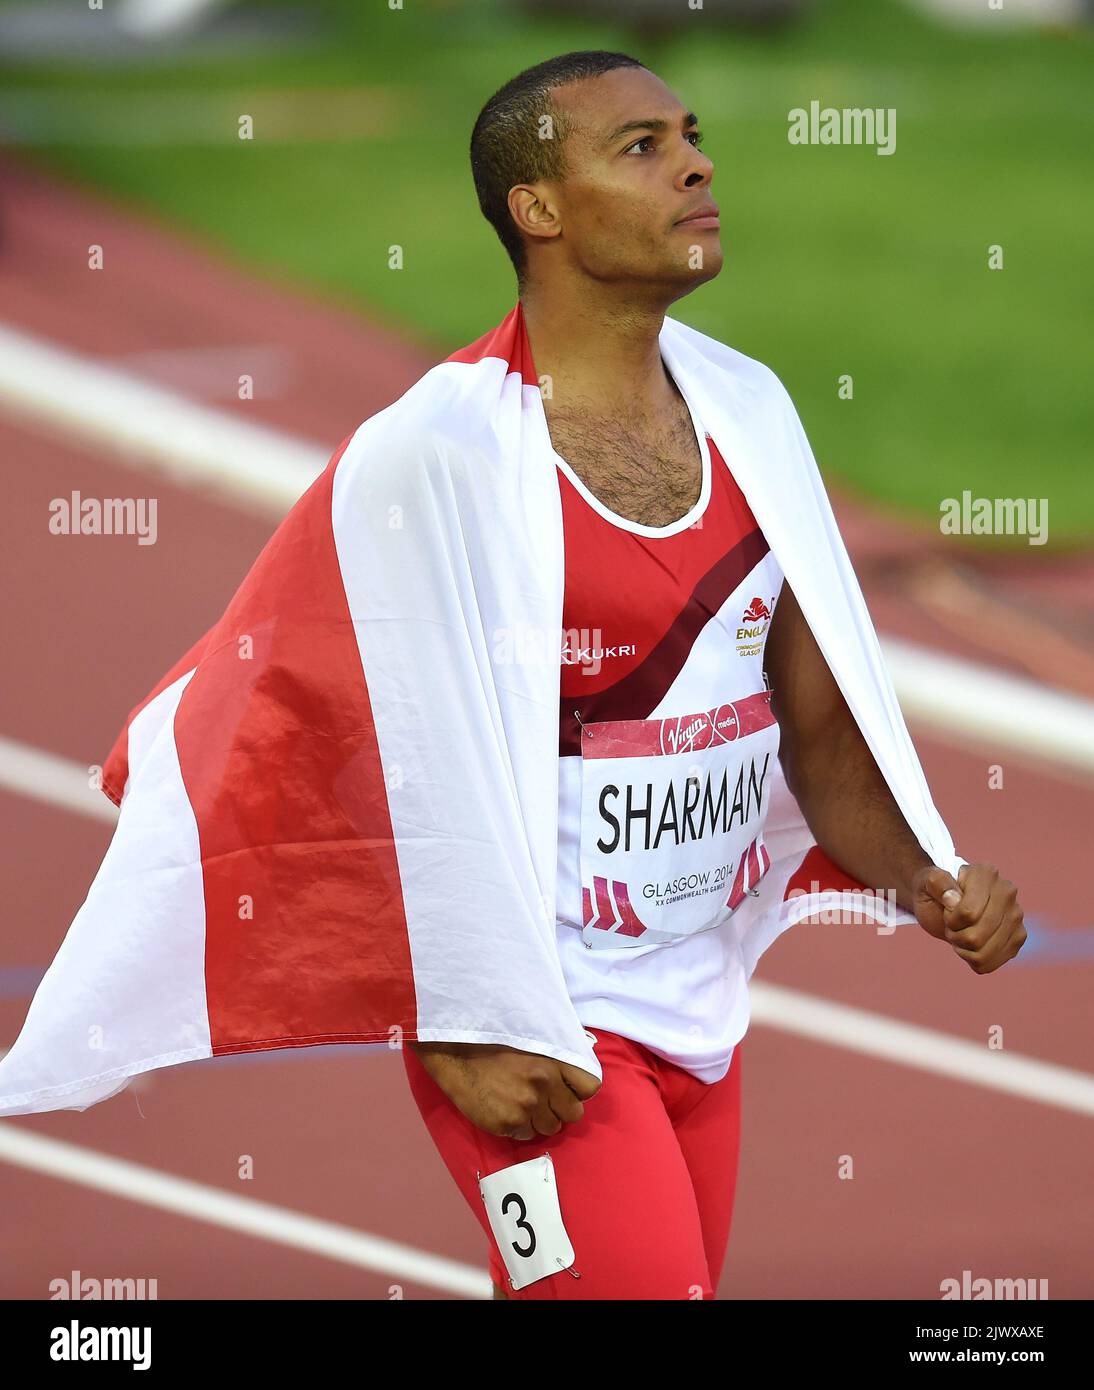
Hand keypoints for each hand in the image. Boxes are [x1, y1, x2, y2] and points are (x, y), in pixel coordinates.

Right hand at [408, 1040, 600, 1139]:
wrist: (456, 1055)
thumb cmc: (494, 1044)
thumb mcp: (532, 1041)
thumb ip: (556, 1059)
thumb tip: (575, 1078)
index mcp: (553, 1062)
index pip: (590, 1087)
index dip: (579, 1090)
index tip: (567, 1089)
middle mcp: (543, 1086)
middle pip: (573, 1114)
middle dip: (560, 1109)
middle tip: (544, 1101)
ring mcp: (525, 1107)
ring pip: (550, 1128)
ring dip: (540, 1120)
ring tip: (522, 1104)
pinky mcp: (507, 1124)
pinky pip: (527, 1135)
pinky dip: (520, 1127)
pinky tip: (507, 1110)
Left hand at [911, 862, 1026, 973]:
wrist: (944, 904)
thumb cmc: (935, 891)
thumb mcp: (927, 882)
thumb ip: (938, 884)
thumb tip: (954, 899)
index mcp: (986, 873)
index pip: (968, 913)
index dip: (950, 918)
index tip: (947, 909)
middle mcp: (1007, 892)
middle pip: (976, 936)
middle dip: (955, 934)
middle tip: (951, 923)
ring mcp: (1016, 916)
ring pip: (983, 952)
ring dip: (963, 948)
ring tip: (961, 932)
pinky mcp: (1018, 938)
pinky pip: (991, 963)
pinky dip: (973, 960)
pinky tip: (971, 946)